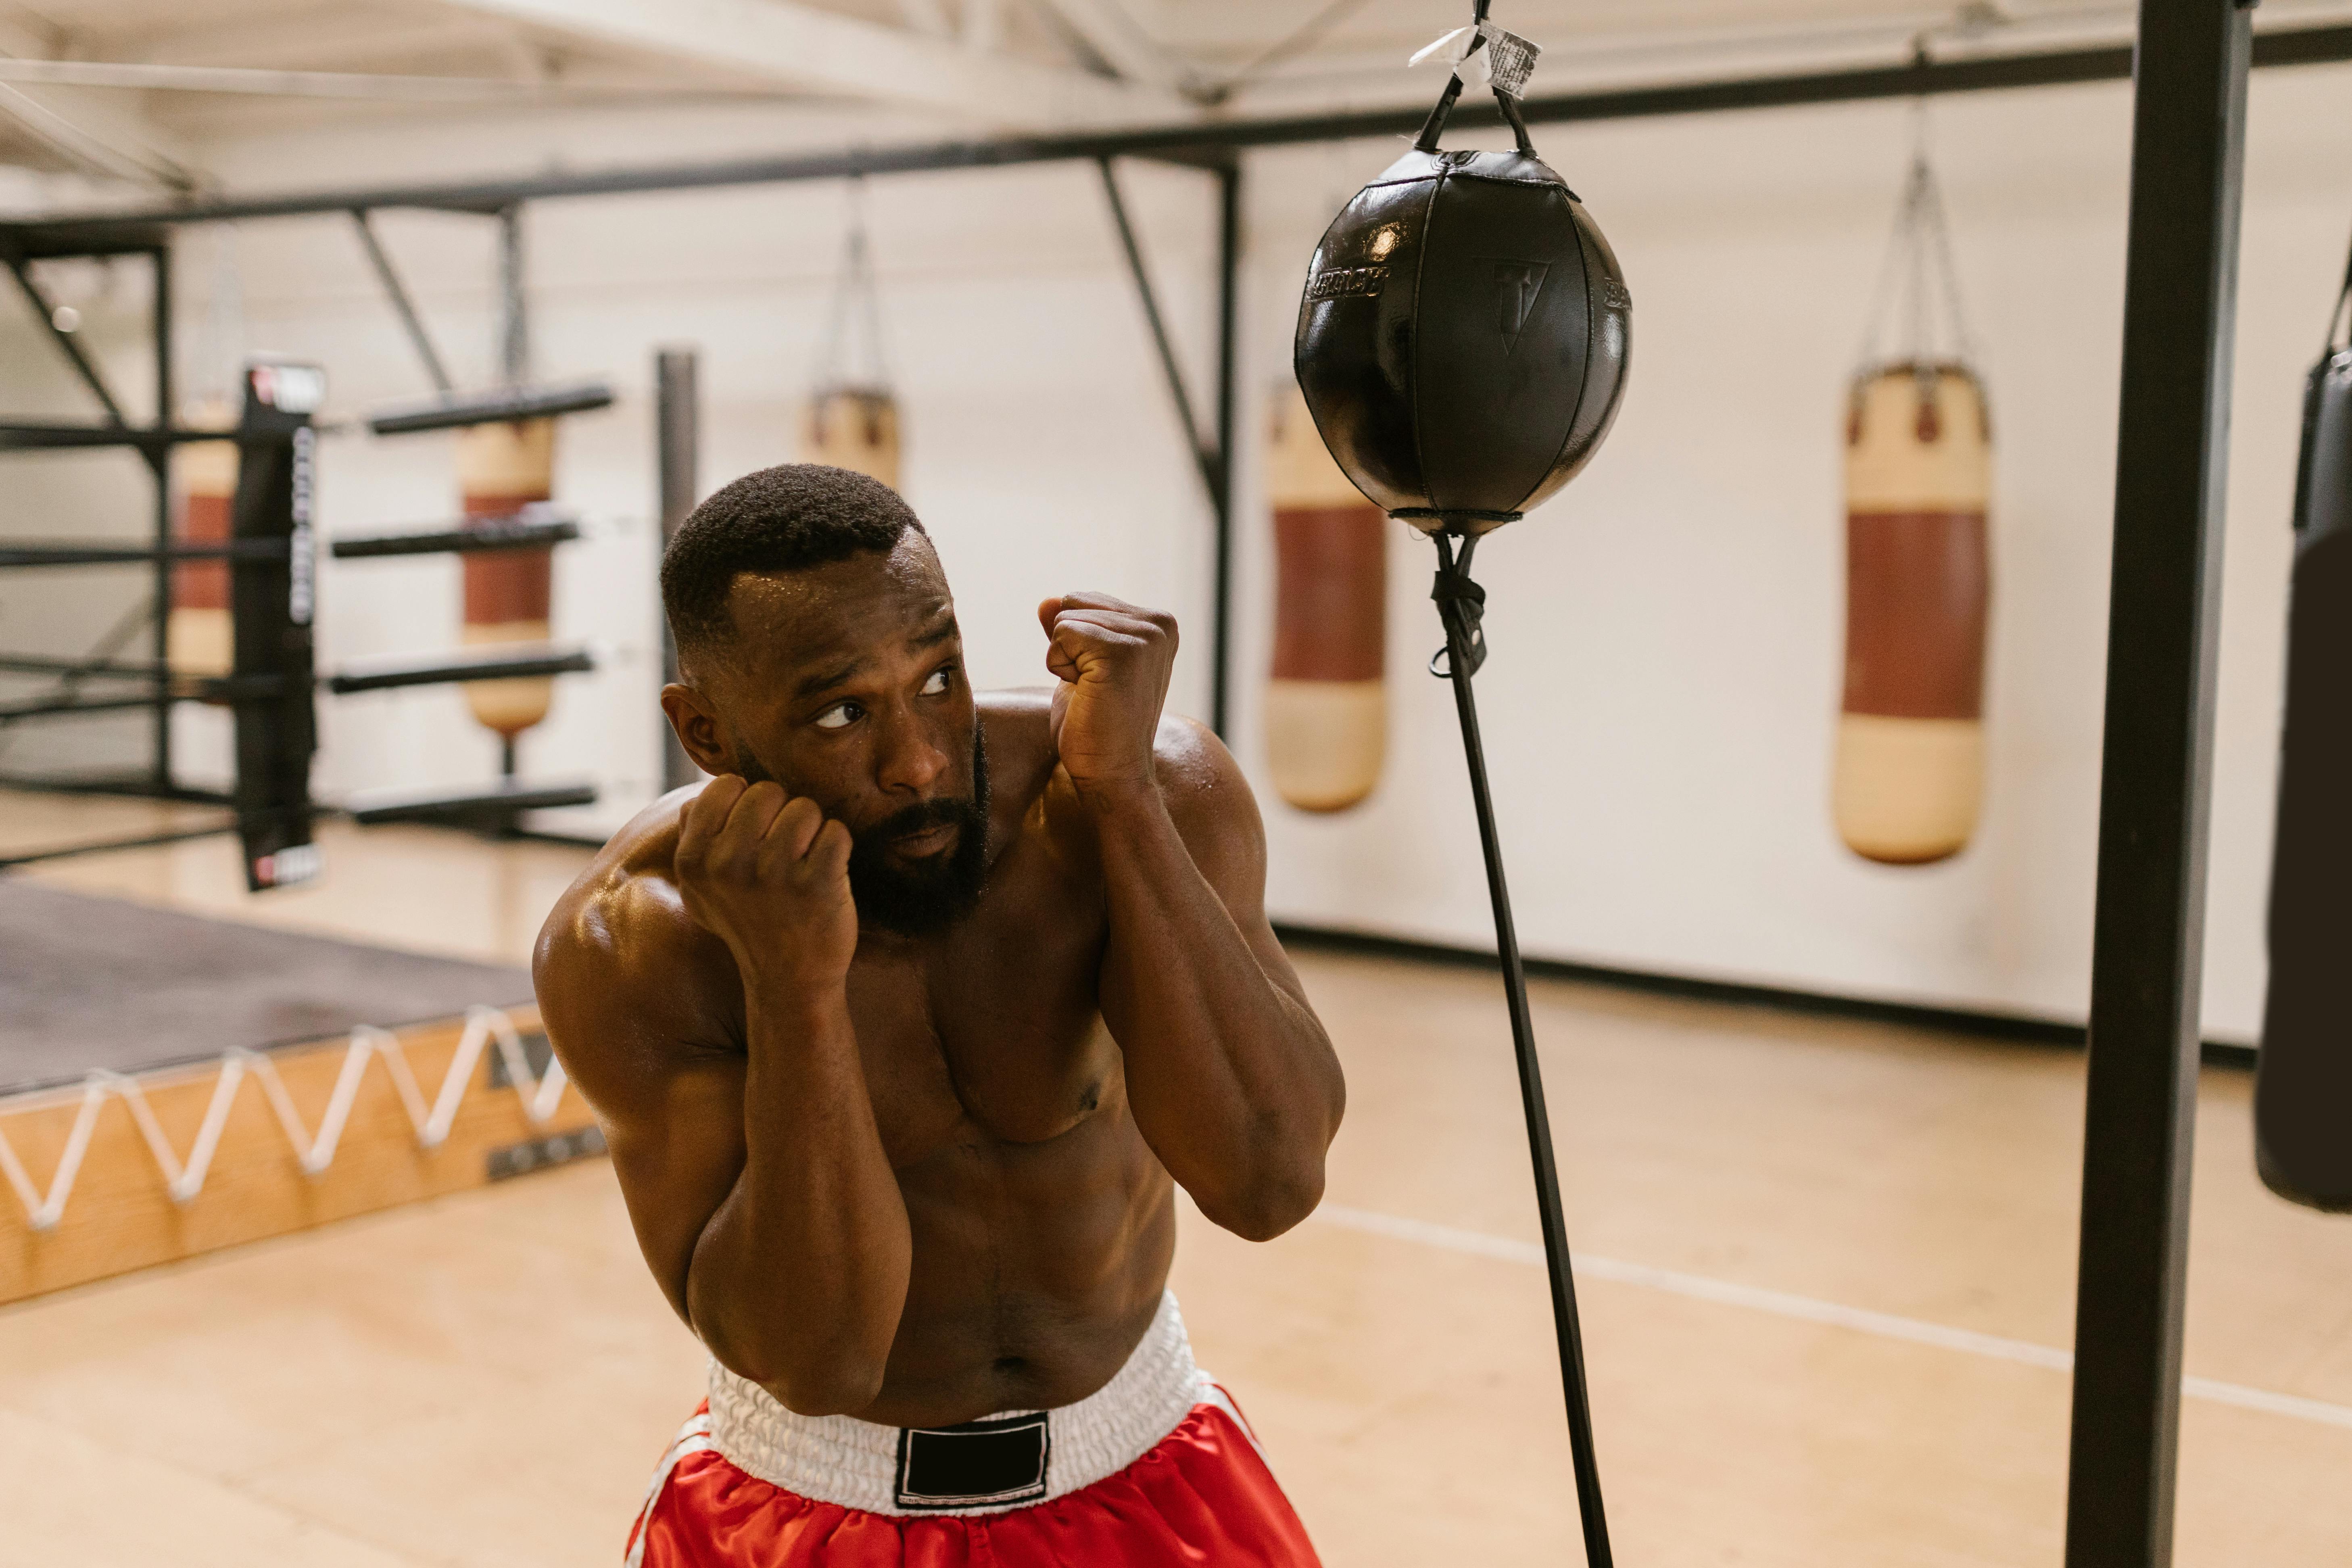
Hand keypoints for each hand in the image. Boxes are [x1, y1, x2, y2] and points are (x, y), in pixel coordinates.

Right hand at [674, 777, 856, 990]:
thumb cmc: (747, 924)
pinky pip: (836, 831)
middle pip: (768, 791)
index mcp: (693, 858)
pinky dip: (838, 847)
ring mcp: (773, 874)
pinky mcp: (817, 884)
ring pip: (805, 808)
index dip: (746, 802)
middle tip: (784, 852)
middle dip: (782, 814)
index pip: (726, 785)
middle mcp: (727, 863)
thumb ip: (691, 840)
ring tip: (804, 865)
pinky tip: (826, 874)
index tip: (753, 835)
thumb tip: (693, 798)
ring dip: (812, 831)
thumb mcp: (700, 890)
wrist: (789, 981)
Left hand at [1038, 592, 1176, 807]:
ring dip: (1064, 659)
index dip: (1075, 641)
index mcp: (1158, 624)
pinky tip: (1087, 694)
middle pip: (1073, 601)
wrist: (1112, 773)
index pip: (1084, 599)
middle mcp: (1158, 624)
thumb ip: (1072, 630)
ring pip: (1064, 618)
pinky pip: (1062, 634)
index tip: (1100, 679)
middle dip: (1068, 646)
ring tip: (1093, 693)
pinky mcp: (1122, 652)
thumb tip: (1046, 601)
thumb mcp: (1082, 667)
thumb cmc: (1097, 726)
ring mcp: (1144, 637)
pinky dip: (1060, 667)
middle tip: (1094, 689)